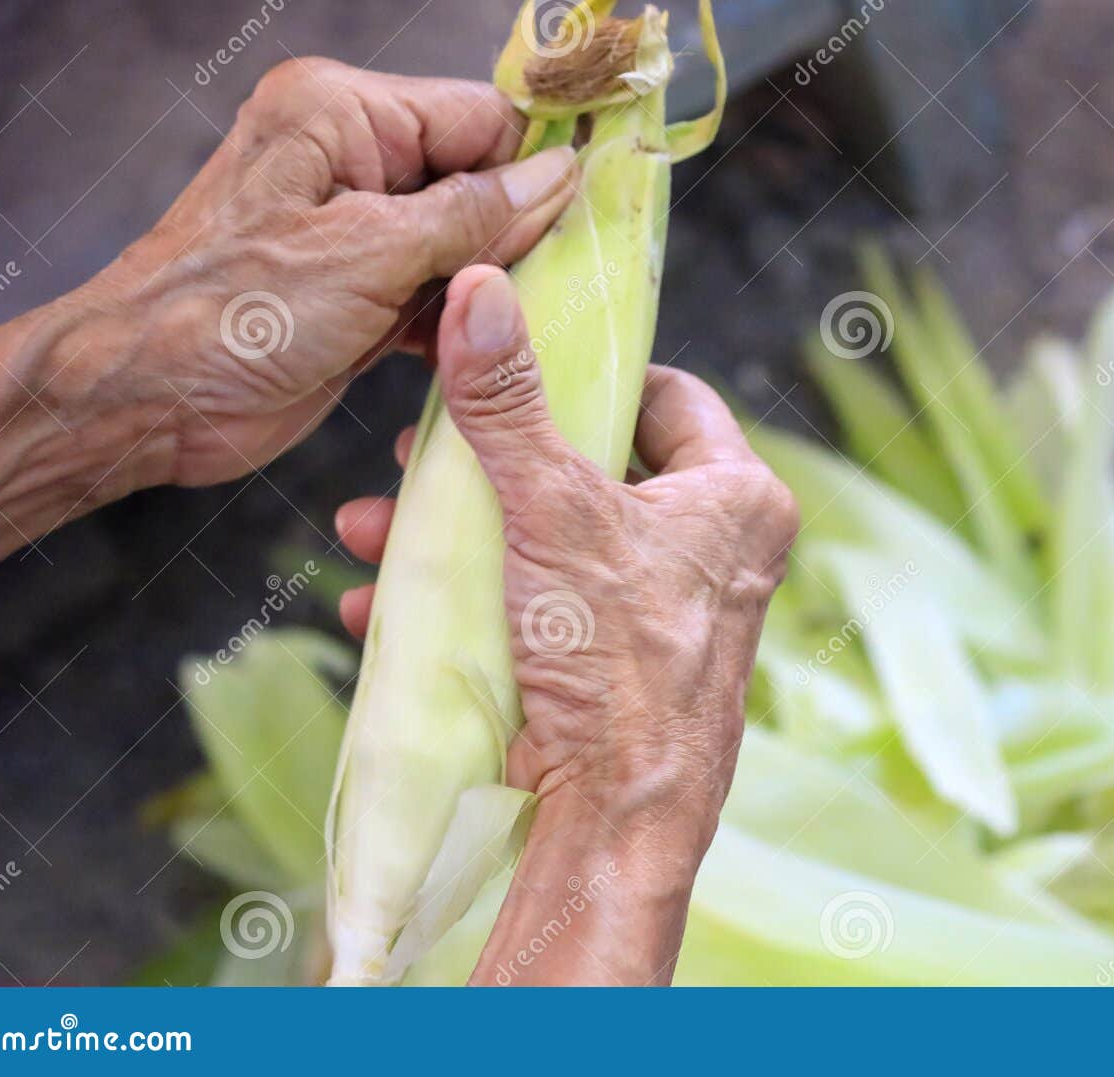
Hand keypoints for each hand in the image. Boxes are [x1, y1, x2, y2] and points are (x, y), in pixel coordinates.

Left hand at [87, 57, 577, 485]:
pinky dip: (460, 319)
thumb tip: (557, 178)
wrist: (146, 399)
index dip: (535, 164)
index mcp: (341, 114)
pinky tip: (485, 351)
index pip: (477, 115)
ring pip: (463, 241)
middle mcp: (349, 158)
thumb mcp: (368, 255)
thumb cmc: (230, 314)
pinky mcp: (357, 289)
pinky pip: (435, 289)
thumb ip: (471, 216)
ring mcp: (353, 227)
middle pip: (476, 178)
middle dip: (518, 231)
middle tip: (564, 284)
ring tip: (527, 324)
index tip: (591, 215)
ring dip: (492, 284)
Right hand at [335, 267, 798, 982]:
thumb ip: (510, 403)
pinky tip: (381, 600)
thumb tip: (481, 290)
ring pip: (552, 542)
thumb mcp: (554, 511)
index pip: (669, 395)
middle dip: (492, 465)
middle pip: (594, 469)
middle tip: (423, 453)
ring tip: (375, 525)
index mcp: (737, 498)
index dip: (591, 375)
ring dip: (458, 534)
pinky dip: (466, 601)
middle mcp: (715, 551)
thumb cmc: (616, 661)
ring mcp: (665, 611)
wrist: (615, 822)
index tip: (518, 370)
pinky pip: (539, 608)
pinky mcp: (616, 662)